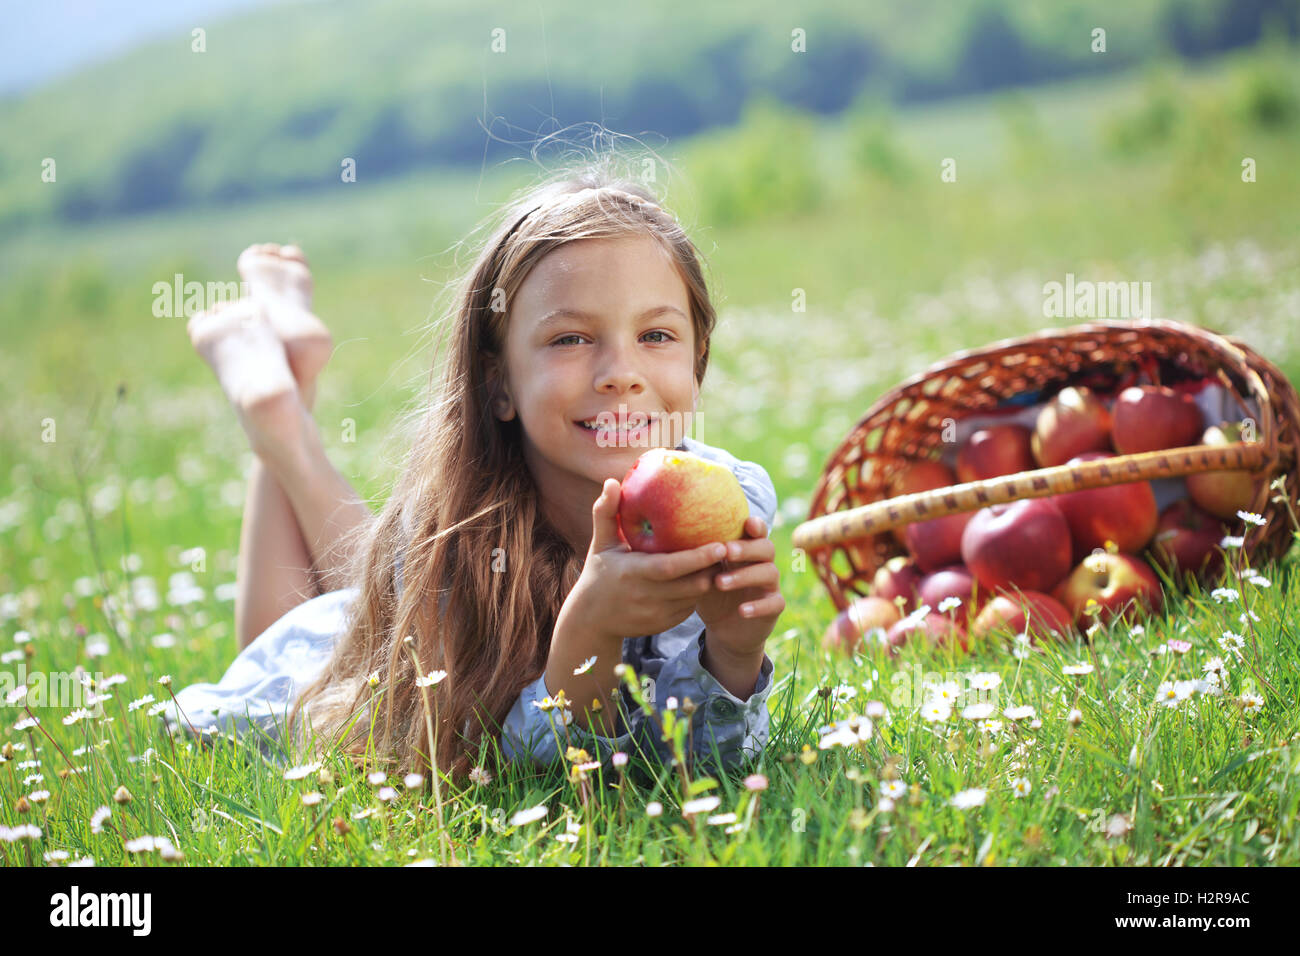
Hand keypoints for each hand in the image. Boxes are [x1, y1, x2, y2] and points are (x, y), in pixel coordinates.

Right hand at [567, 479, 730, 643]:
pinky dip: (697, 593)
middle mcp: (647, 596)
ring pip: (695, 597)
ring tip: (720, 560)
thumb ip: (606, 512)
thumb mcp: (601, 543)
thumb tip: (612, 481)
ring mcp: (657, 614)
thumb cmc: (599, 573)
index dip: (698, 558)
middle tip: (730, 547)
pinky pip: (689, 607)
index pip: (671, 567)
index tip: (721, 545)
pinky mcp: (664, 624)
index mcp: (634, 573)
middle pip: (692, 585)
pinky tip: (703, 576)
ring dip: (709, 580)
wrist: (591, 620)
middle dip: (713, 568)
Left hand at [696, 516, 783, 659]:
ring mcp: (770, 585)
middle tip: (726, 551)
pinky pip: (774, 603)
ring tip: (719, 583)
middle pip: (766, 548)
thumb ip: (698, 558)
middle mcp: (762, 564)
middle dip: (747, 548)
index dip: (755, 525)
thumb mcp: (703, 575)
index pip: (755, 533)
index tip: (746, 522)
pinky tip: (742, 610)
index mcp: (746, 552)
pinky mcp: (774, 607)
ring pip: (769, 573)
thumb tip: (673, 537)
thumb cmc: (712, 594)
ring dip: (745, 575)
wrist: (725, 630)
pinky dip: (759, 606)